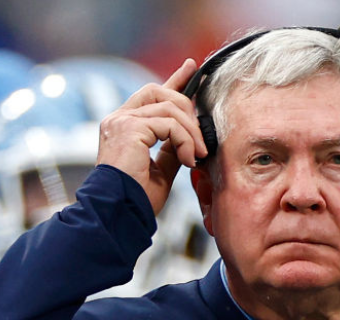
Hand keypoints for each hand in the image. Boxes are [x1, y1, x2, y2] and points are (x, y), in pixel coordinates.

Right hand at [96, 59, 206, 212]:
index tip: (193, 68)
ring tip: (197, 155)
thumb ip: (173, 148)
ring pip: (169, 107)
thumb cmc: (138, 197)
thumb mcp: (162, 169)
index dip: (175, 79)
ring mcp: (121, 121)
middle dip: (187, 106)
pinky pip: (169, 123)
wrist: (120, 211)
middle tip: (201, 137)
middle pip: (159, 91)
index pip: (151, 94)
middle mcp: (119, 119)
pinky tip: (188, 159)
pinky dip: (185, 140)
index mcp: (125, 125)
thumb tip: (191, 137)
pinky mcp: (128, 128)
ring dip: (191, 132)